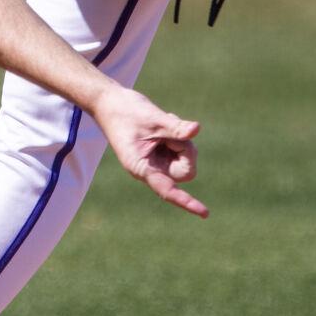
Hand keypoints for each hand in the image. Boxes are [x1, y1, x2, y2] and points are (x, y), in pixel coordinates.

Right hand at [91, 86, 206, 217]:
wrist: (110, 102)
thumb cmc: (126, 111)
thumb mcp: (152, 118)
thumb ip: (175, 128)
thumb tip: (196, 130)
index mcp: (141, 167)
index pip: (168, 190)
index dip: (187, 201)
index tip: (205, 213)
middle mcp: (150, 168)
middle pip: (184, 171)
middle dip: (185, 150)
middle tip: (173, 128)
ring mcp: (156, 161)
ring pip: (185, 158)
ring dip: (181, 139)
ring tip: (163, 122)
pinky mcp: (161, 151)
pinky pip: (182, 147)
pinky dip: (179, 134)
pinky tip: (164, 120)